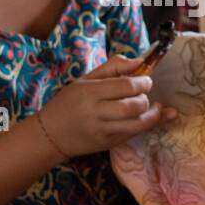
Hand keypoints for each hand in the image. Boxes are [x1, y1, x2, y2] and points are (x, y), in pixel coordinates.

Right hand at [35, 55, 176, 156]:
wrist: (50, 135)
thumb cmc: (68, 102)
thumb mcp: (85, 80)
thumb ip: (113, 67)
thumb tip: (139, 61)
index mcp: (90, 92)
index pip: (126, 85)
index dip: (143, 82)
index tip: (145, 80)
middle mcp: (96, 112)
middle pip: (134, 106)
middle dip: (146, 98)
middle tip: (143, 94)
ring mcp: (103, 131)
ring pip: (138, 124)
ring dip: (152, 115)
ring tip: (153, 107)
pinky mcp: (107, 144)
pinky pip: (132, 134)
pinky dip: (144, 125)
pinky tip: (148, 118)